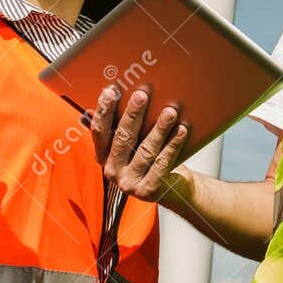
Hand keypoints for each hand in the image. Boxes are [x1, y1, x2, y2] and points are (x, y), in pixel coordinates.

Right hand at [90, 85, 191, 203]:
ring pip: (145, 151)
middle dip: (133, 115)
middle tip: (142, 95)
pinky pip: (162, 164)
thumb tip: (119, 92)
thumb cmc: (151, 157)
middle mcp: (112, 171)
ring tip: (170, 112)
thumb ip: (124, 124)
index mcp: (103, 155)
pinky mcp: (148, 190)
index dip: (104, 111)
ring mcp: (129, 183)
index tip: (110, 91)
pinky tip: (181, 130)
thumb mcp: (134, 142)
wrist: (172, 187)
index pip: (100, 131)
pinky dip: (173, 145)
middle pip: (123, 138)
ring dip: (159, 129)